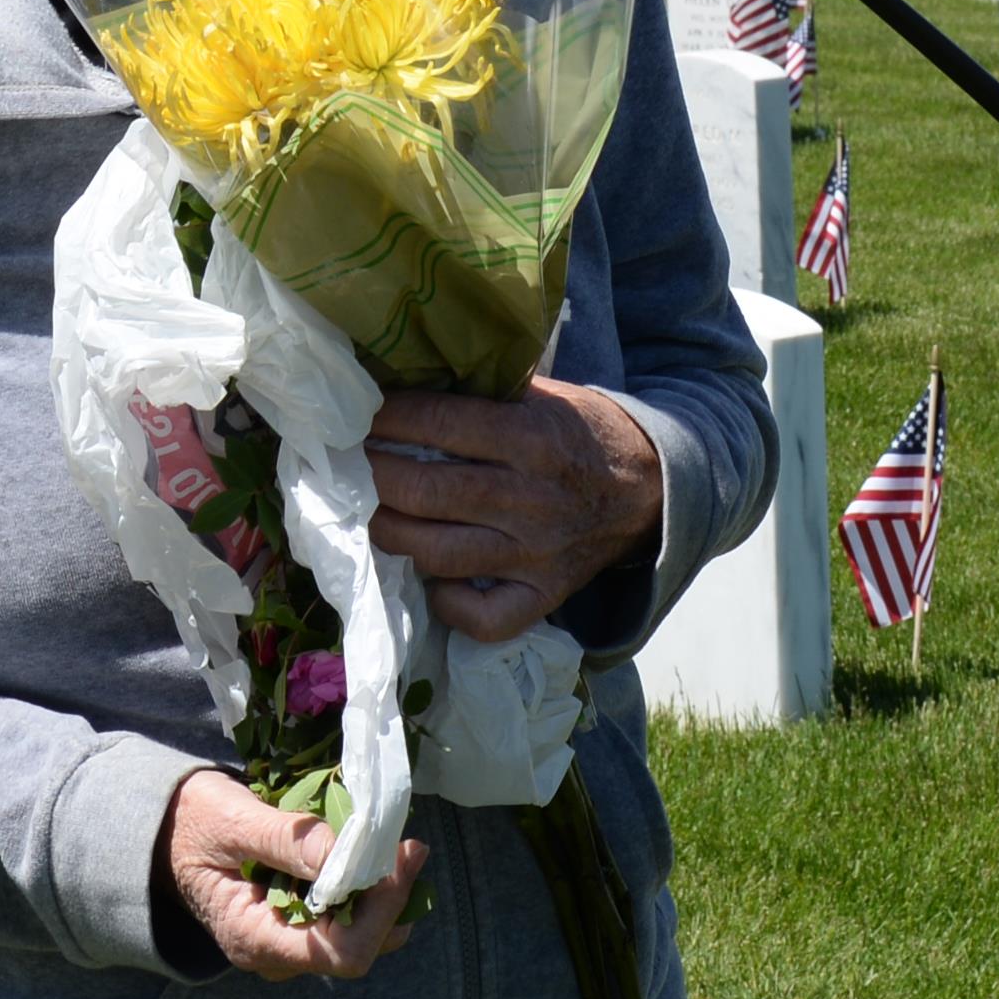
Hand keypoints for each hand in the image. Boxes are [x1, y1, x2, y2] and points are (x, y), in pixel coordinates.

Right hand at [158, 766, 427, 980]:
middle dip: (393, 898)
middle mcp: (277, 953)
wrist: (167, 831)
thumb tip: (346, 854)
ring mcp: (291, 941)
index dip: (383, 908)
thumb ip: (286, 840)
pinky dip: (372, 888)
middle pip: (362, 946)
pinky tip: (373, 853)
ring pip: (365, 935)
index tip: (401, 854)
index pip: (341, 952)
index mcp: (254, 938)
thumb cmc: (193, 822)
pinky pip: (352, 918)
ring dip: (388, 893)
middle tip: (407, 844)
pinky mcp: (302, 923)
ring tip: (393, 845)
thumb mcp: (232, 821)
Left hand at [365, 375, 662, 641]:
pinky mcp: (544, 596)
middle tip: (349, 465)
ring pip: (437, 554)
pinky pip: (482, 618)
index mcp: (532, 438)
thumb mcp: (545, 396)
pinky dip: (447, 603)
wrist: (650, 490)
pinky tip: (433, 578)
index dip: (385, 418)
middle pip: (425, 491)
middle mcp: (530, 498)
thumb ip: (485, 394)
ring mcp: (535, 555)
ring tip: (372, 515)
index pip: (439, 424)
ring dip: (389, 533)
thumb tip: (403, 381)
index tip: (356, 414)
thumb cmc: (583, 435)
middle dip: (371, 475)